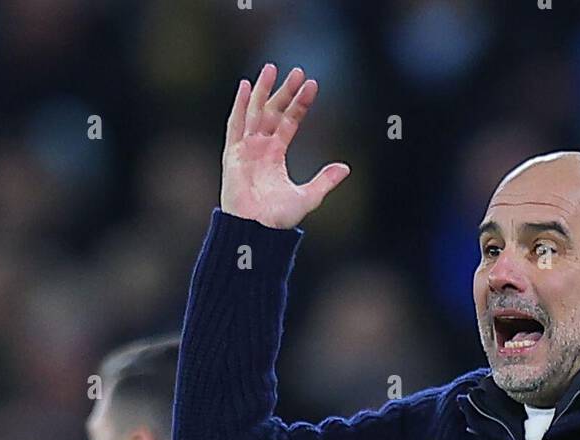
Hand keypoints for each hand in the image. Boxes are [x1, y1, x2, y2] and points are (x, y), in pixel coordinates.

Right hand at [220, 63, 349, 229]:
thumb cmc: (277, 219)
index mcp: (274, 155)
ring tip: (271, 68)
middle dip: (284, 91)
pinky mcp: (233, 155)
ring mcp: (245, 149)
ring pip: (254, 112)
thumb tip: (346, 168)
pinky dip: (239, 106)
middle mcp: (259, 148)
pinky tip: (245, 87)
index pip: (289, 121)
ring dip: (262, 90)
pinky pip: (235, 125)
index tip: (312, 84)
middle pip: (272, 112)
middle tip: (297, 70)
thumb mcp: (307, 197)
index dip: (300, 104)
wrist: (256, 231)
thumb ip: (325, 181)